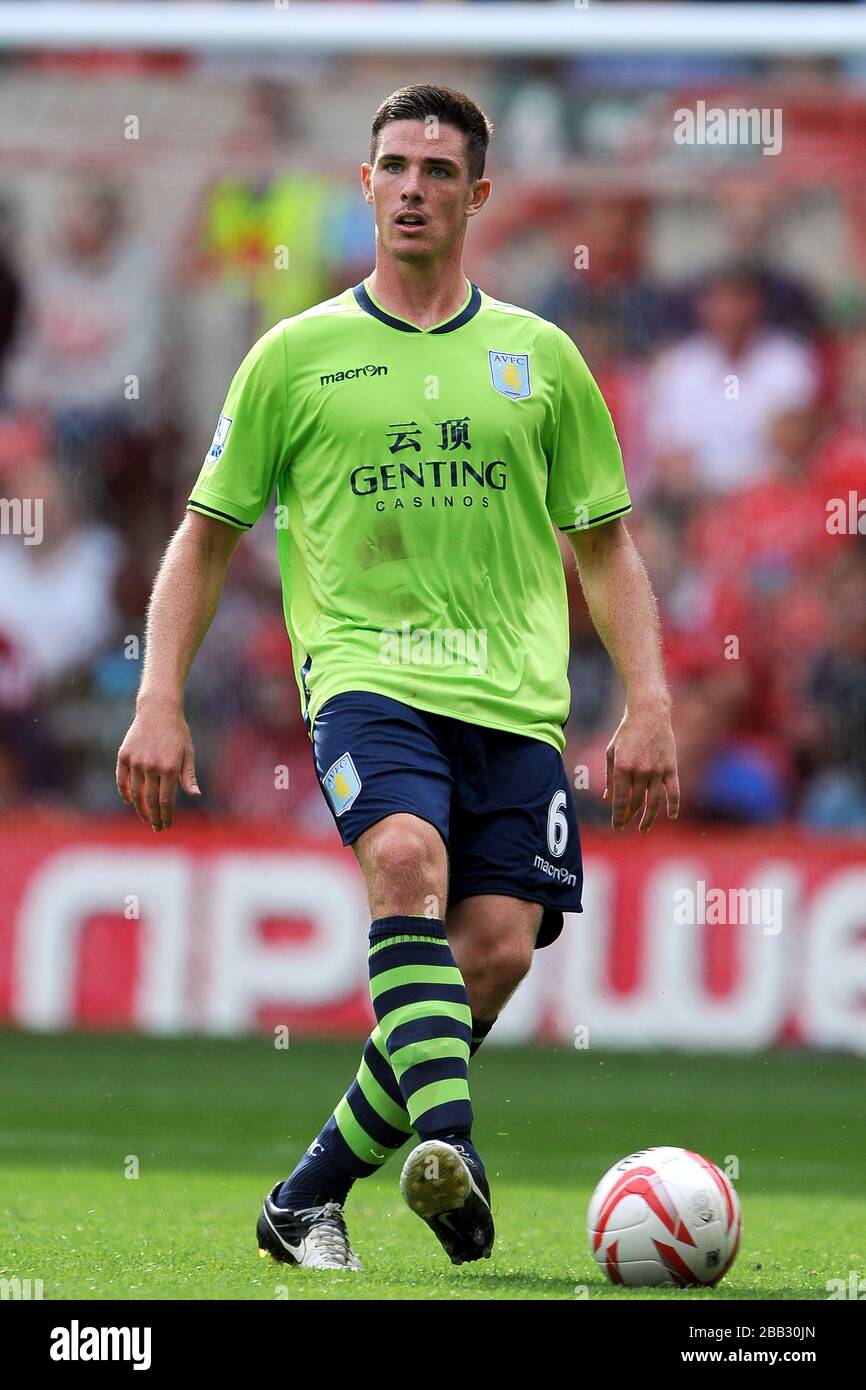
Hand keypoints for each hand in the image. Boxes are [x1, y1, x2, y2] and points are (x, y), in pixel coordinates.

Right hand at [116, 699, 199, 831]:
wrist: (158, 710)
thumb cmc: (177, 733)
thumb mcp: (187, 753)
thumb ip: (188, 776)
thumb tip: (195, 795)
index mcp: (170, 768)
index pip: (166, 801)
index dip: (166, 816)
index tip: (166, 825)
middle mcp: (151, 767)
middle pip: (151, 800)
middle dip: (154, 817)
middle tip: (156, 827)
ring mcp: (136, 762)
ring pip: (136, 793)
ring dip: (140, 808)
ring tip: (145, 816)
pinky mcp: (124, 756)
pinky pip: (122, 780)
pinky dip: (125, 792)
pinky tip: (130, 800)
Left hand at [603, 702, 679, 832]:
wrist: (649, 714)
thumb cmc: (627, 732)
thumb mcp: (612, 752)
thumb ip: (610, 777)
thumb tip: (608, 799)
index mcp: (623, 767)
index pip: (621, 800)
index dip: (618, 816)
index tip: (617, 827)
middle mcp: (641, 771)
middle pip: (636, 802)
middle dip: (630, 816)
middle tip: (626, 825)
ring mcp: (657, 770)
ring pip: (654, 802)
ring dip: (648, 818)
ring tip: (643, 828)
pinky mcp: (671, 767)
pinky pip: (674, 791)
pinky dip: (673, 805)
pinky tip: (671, 816)